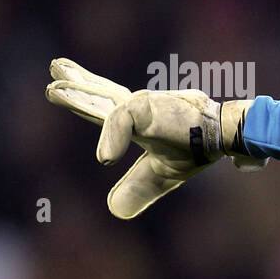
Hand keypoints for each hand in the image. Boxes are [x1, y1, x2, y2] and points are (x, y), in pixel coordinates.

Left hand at [45, 58, 263, 218]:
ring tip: (52, 88)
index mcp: (140, 121)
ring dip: (78, 97)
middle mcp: (138, 107)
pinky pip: (121, 119)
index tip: (57, 86)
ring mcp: (143, 104)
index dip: (83, 98)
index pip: (106, 108)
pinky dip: (111, 139)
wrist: (227, 136)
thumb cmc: (199, 149)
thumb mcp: (162, 175)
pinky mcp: (148, 107)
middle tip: (54, 68)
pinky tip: (105, 159)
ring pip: (104, 103)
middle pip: (101, 95)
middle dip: (77, 84)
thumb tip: (114, 210)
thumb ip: (138, 188)